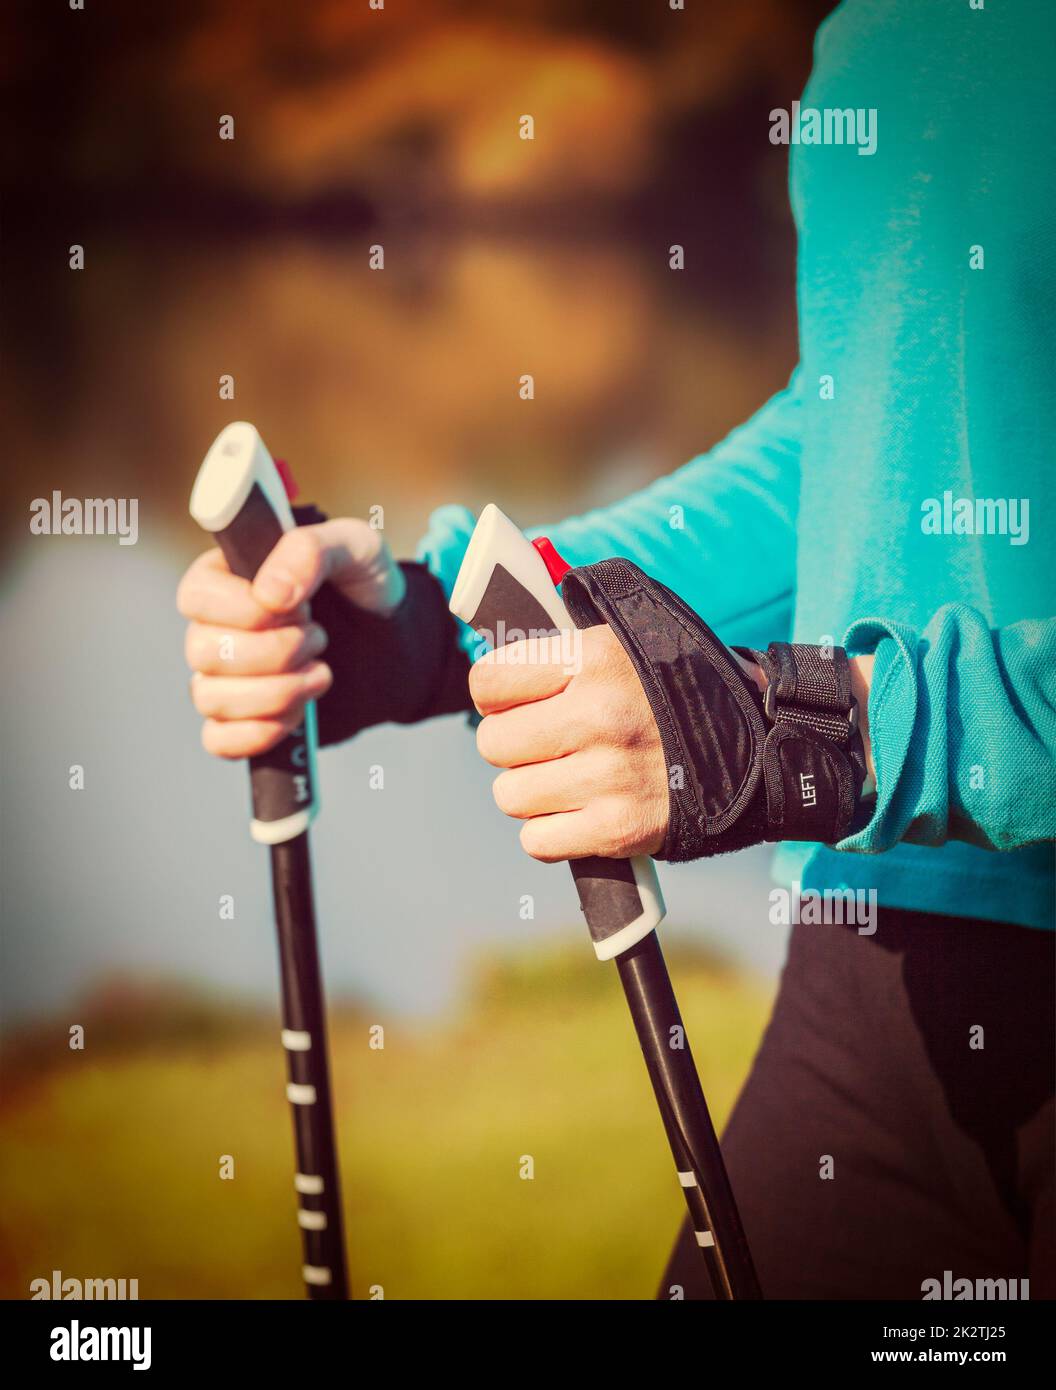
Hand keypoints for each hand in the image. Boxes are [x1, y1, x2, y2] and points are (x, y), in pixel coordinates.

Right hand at [177, 518, 404, 757]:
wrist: (392, 642)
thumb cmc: (364, 586)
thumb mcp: (354, 547)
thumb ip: (310, 551)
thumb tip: (269, 594)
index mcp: (228, 576)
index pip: (195, 596)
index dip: (245, 610)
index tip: (298, 607)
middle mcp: (215, 627)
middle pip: (203, 652)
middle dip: (274, 652)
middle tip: (319, 638)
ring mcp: (224, 677)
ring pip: (210, 699)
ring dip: (277, 692)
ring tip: (320, 673)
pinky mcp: (242, 719)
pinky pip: (219, 740)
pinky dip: (259, 733)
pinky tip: (298, 714)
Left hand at [469, 624, 668, 861]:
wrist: (755, 744)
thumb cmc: (675, 690)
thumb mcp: (625, 641)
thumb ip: (559, 650)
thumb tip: (491, 677)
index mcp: (595, 659)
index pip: (488, 682)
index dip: (499, 696)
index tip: (523, 703)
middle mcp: (600, 715)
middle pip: (494, 743)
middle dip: (515, 746)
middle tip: (551, 744)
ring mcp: (609, 776)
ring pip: (510, 795)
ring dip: (533, 791)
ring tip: (570, 777)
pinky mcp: (619, 828)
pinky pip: (536, 840)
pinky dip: (552, 832)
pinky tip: (582, 810)